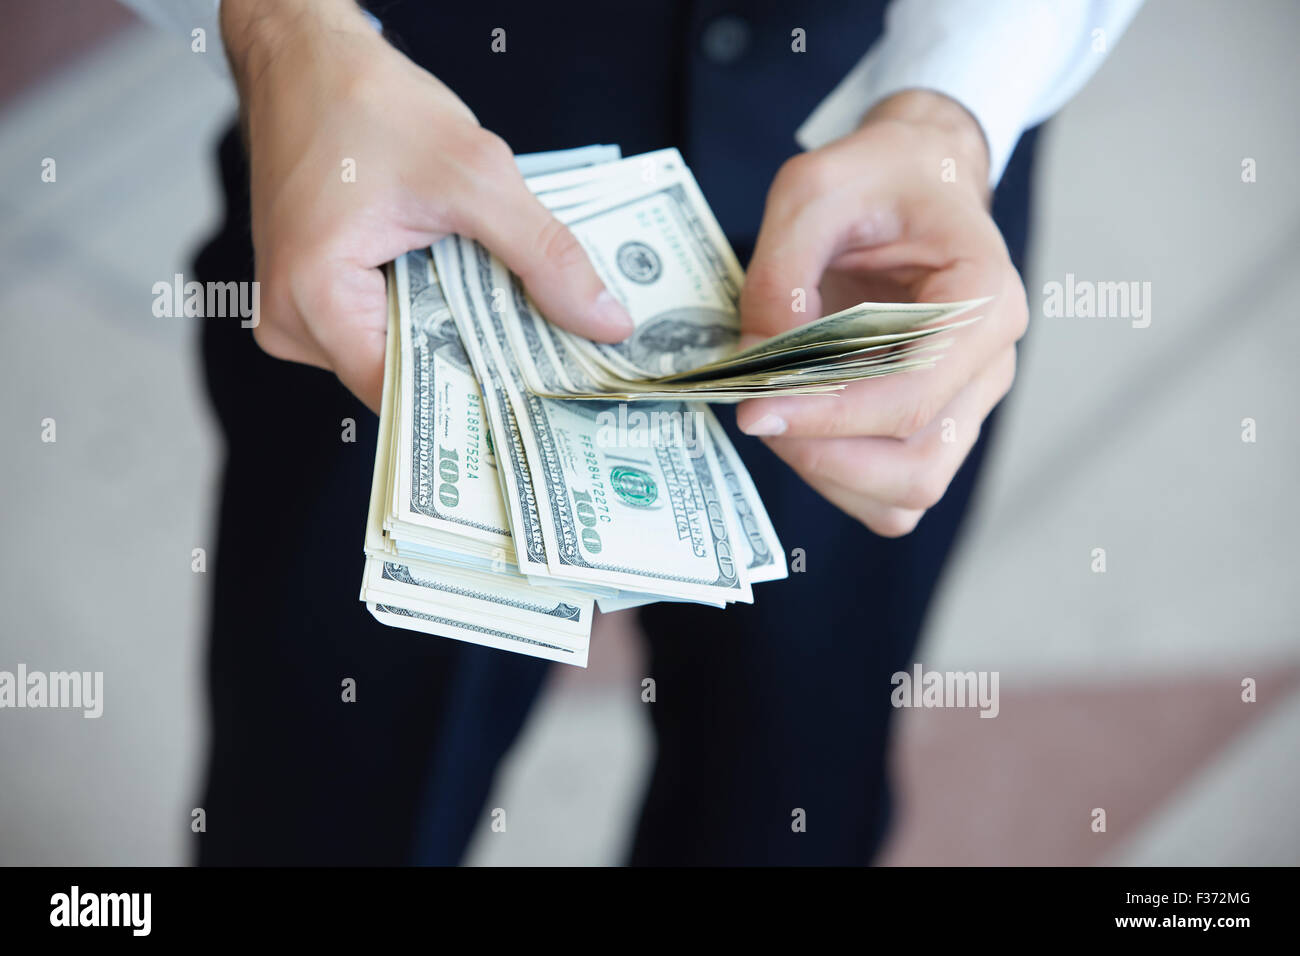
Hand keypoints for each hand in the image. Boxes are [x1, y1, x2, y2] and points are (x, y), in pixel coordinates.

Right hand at [220, 0, 631, 410]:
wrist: (303, 54)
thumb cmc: (362, 100)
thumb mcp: (475, 176)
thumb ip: (543, 255)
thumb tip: (604, 320)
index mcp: (312, 298)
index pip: (407, 396)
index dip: (481, 402)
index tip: (545, 410)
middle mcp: (292, 320)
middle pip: (406, 381)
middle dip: (481, 370)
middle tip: (557, 369)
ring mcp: (299, 312)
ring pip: (400, 356)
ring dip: (460, 339)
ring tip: (524, 325)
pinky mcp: (317, 296)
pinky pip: (387, 326)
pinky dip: (436, 314)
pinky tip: (479, 297)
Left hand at [735, 90, 1027, 536]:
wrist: (916, 180)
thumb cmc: (877, 178)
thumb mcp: (812, 191)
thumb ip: (780, 274)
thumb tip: (759, 362)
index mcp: (982, 296)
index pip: (912, 393)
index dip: (827, 416)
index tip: (755, 409)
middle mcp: (990, 359)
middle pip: (917, 466)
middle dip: (825, 457)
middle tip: (759, 413)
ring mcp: (969, 399)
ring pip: (907, 491)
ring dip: (830, 475)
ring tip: (777, 416)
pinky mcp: (939, 421)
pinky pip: (894, 491)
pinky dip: (843, 480)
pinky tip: (804, 430)